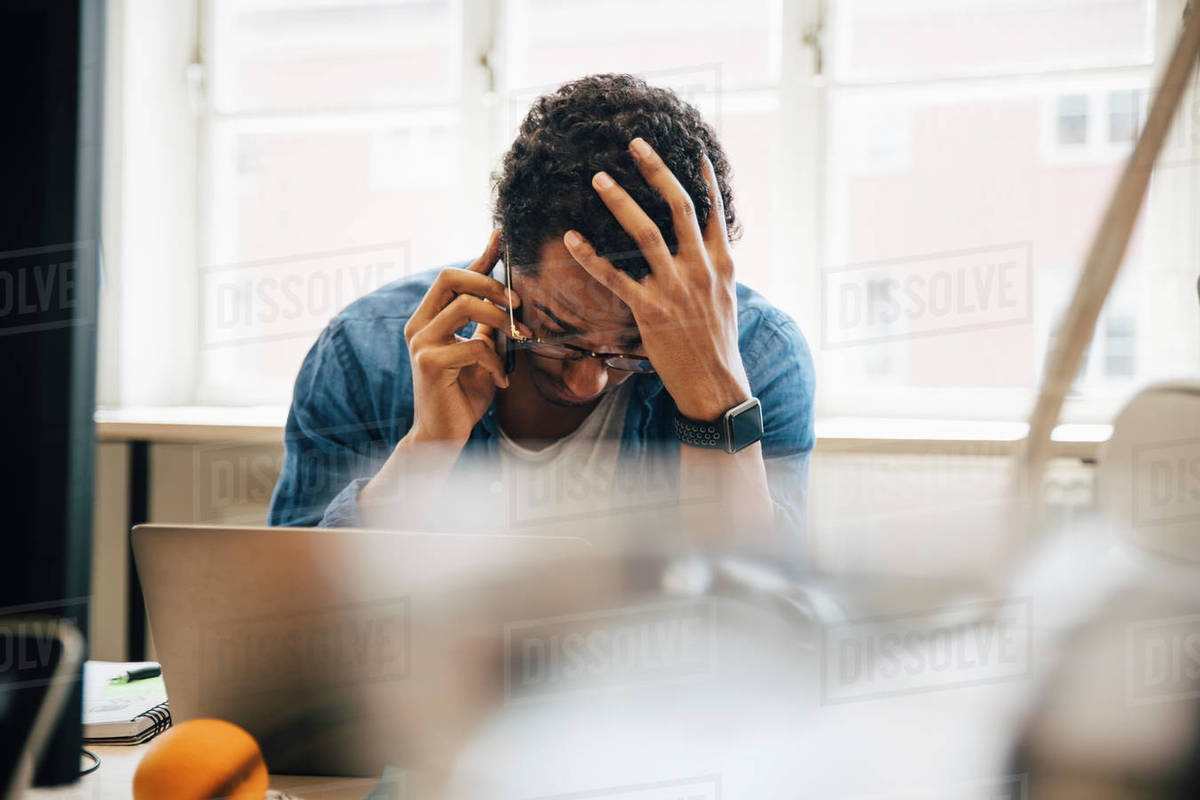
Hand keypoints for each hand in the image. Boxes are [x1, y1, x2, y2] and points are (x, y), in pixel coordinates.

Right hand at [403, 230, 530, 443]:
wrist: (442, 436)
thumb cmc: (462, 395)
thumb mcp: (480, 353)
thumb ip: (486, 326)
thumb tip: (506, 297)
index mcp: (428, 319)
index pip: (452, 277)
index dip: (479, 256)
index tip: (500, 238)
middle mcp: (418, 325)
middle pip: (449, 277)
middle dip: (489, 282)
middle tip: (518, 302)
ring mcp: (420, 343)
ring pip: (464, 307)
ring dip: (499, 320)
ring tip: (517, 338)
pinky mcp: (428, 363)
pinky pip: (473, 347)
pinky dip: (494, 362)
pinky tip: (500, 381)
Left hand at [563, 138, 749, 421]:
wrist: (715, 385)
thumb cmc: (716, 342)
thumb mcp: (725, 296)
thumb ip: (713, 264)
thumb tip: (706, 237)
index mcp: (722, 262)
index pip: (712, 209)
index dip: (703, 177)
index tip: (692, 148)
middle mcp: (701, 269)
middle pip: (678, 207)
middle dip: (657, 171)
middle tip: (635, 144)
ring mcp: (675, 289)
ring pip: (645, 233)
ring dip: (620, 201)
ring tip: (598, 178)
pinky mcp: (650, 312)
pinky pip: (614, 278)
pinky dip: (590, 256)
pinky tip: (571, 238)